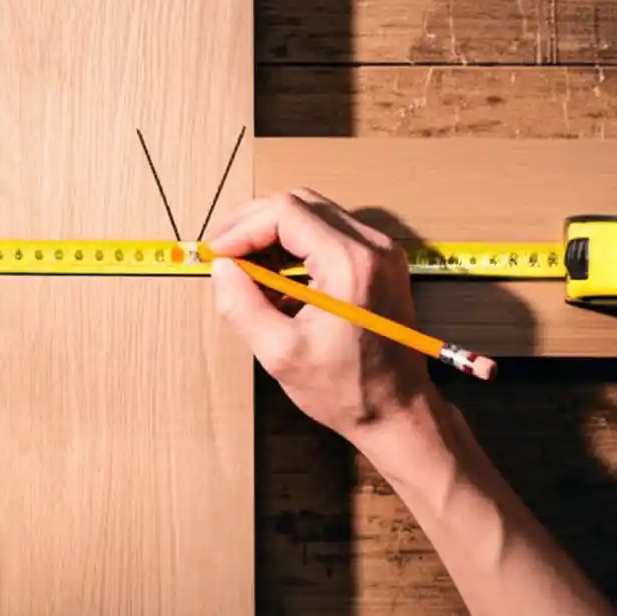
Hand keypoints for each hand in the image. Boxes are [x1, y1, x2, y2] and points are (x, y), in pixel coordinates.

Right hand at [206, 189, 432, 441]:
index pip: (286, 213)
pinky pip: (330, 234)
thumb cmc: (347, 390)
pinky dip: (296, 246)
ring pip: (314, 214)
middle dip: (254, 223)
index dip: (242, 227)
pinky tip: (275, 278)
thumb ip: (242, 305)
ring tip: (244, 266)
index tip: (216, 253)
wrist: (400, 412)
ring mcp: (381, 251)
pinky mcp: (381, 263)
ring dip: (273, 233)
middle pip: (301, 203)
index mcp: (351, 263)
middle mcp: (372, 245)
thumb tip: (221, 268)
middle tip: (223, 251)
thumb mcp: (281, 353)